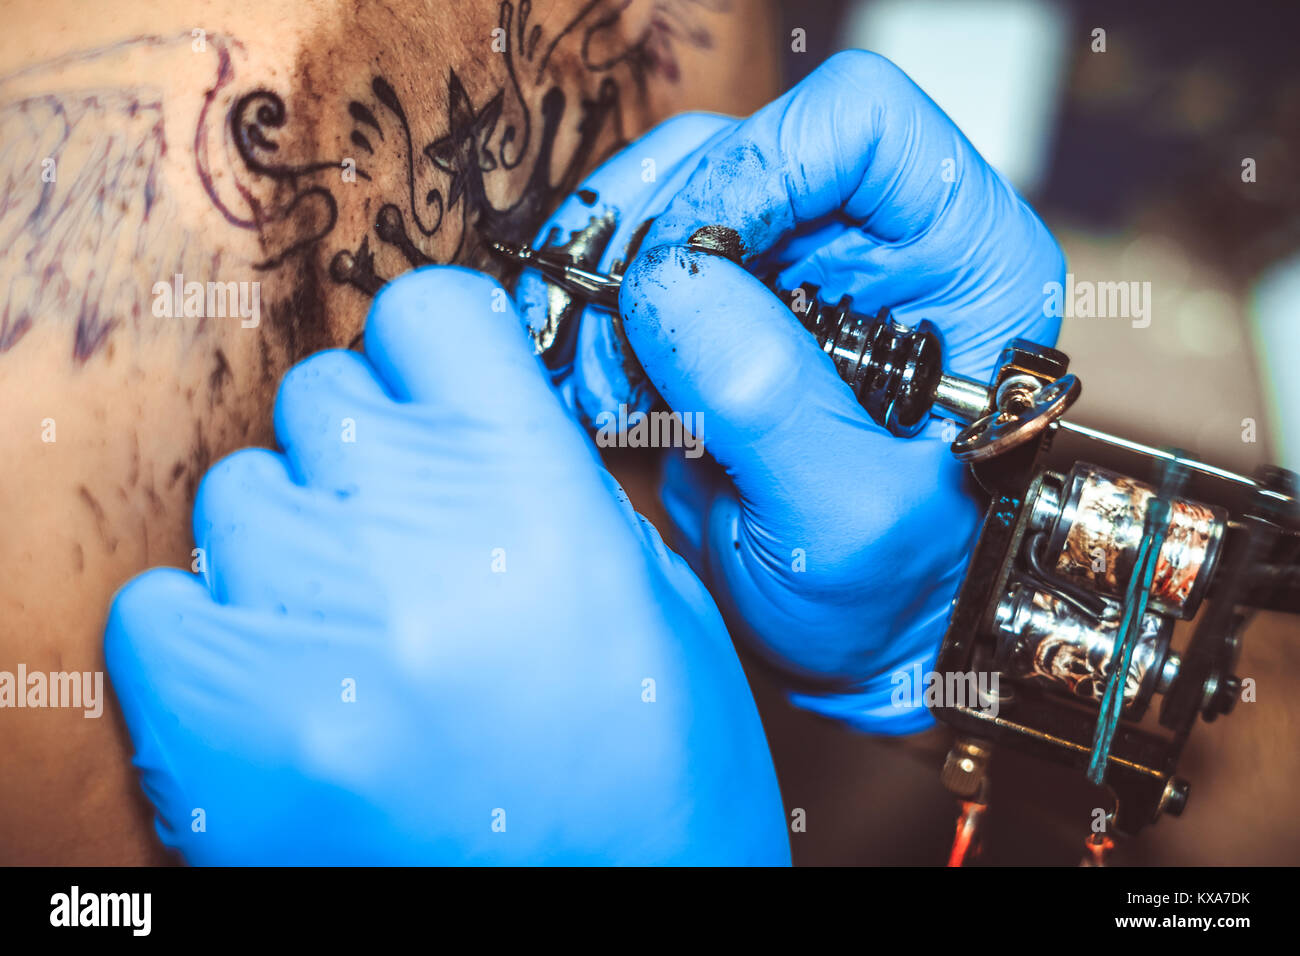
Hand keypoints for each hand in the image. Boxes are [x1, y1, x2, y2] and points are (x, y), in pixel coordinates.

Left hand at [105, 267, 788, 864]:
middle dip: (363, 454)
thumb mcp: (652, 590)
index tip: (435, 391)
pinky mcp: (217, 728)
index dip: (432, 352)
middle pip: (322, 396)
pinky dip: (210, 630)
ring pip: (240, 494)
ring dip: (294, 545)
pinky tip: (287, 682)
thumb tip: (460, 415)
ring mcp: (304, 631)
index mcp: (537, 490)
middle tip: (407, 541)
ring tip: (359, 634)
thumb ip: (544, 477)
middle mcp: (411, 538)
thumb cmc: (656, 766)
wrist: (611, 918)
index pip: (426, 312)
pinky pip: (159, 605)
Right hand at [523, 51, 1064, 731]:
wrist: (862, 637)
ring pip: (664, 200)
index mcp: (959, 258)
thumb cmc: (896, 591)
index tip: (690, 268)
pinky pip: (632, 267)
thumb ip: (768, 397)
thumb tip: (665, 285)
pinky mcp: (728, 308)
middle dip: (647, 245)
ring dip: (604, 288)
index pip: (858, 123)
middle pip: (732, 147)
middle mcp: (875, 238)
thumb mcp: (845, 518)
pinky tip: (603, 398)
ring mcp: (793, 266)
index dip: (757, 168)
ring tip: (607, 393)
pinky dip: (593, 324)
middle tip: (613, 350)